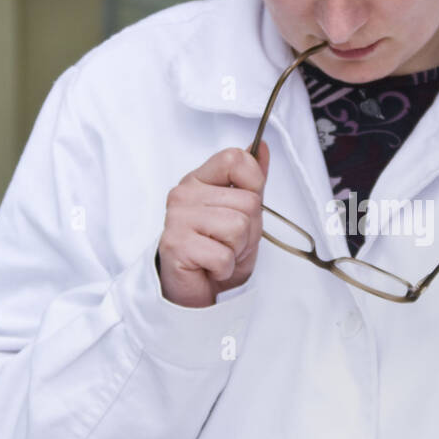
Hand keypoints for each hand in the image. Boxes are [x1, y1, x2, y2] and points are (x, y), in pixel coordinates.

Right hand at [157, 142, 269, 306]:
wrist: (192, 291)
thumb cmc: (216, 251)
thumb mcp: (242, 214)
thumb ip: (251, 181)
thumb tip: (262, 147)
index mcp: (199, 180)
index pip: (236, 159)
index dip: (254, 184)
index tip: (244, 207)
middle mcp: (184, 194)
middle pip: (248, 201)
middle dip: (249, 230)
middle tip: (228, 243)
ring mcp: (177, 218)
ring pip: (238, 227)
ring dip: (237, 250)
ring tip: (219, 254)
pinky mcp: (176, 245)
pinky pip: (223, 255)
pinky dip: (224, 268)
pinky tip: (210, 268)